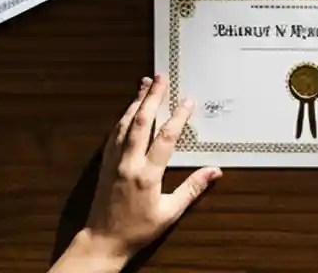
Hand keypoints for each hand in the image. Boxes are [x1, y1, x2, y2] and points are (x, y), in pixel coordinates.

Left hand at [56, 75, 221, 272]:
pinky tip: (128, 109)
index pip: (165, 138)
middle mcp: (128, 162)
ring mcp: (114, 161)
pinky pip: (114, 133)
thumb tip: (214, 172)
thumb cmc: (138, 229)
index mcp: (147, 175)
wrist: (103, 240)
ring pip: (124, 123)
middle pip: (141, 121)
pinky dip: (122, 117)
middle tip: (160, 77)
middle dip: (152, 97)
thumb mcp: (170, 213)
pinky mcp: (105, 163)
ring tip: (144, 84)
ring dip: (135, 101)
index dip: (177, 117)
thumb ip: (192, 189)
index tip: (187, 101)